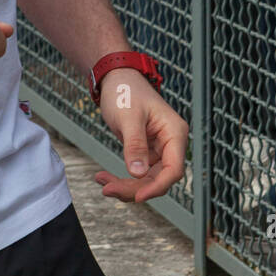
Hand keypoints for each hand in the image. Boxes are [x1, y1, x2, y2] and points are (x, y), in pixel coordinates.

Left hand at [94, 69, 188, 203]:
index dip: (157, 186)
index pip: (174, 169)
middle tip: (107, 189)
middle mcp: (171, 143)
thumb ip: (135, 145)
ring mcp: (159, 148)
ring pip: (147, 179)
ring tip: (102, 181)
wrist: (115, 78)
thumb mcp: (128, 117)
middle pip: (159, 178)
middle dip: (134, 188)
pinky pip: (138, 172)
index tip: (137, 197)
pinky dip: (122, 177)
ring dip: (126, 185)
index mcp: (174, 133)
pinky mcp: (147, 151)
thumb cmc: (125, 91)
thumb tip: (138, 174)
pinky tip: (103, 177)